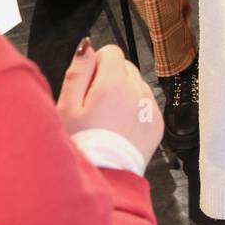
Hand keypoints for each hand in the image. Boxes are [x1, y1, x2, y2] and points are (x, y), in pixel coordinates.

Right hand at [57, 38, 162, 162]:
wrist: (104, 178)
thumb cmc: (81, 144)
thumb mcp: (67, 107)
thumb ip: (78, 72)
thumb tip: (86, 46)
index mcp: (114, 84)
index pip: (111, 51)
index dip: (96, 64)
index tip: (87, 84)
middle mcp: (138, 92)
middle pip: (125, 67)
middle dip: (109, 78)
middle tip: (93, 105)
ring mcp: (151, 108)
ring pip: (137, 85)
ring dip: (123, 93)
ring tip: (106, 119)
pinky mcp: (157, 123)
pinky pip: (146, 104)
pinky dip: (134, 110)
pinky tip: (119, 128)